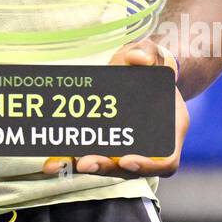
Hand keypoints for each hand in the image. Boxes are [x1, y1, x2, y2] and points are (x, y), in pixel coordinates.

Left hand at [41, 39, 187, 179]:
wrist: (140, 70)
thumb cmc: (149, 63)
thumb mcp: (152, 52)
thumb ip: (148, 52)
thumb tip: (138, 58)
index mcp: (170, 128)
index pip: (166, 160)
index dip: (148, 165)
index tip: (126, 160)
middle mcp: (150, 145)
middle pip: (130, 169)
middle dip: (107, 167)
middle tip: (84, 162)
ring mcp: (128, 147)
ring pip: (109, 166)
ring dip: (84, 167)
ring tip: (60, 164)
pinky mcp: (107, 144)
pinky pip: (91, 155)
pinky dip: (72, 161)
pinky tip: (51, 163)